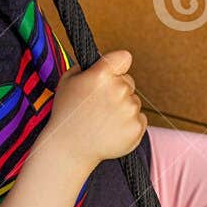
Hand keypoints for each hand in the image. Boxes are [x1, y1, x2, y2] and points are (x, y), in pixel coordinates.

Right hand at [45, 49, 146, 167]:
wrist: (69, 149)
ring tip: (102, 121)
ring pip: (134, 102)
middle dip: (118, 91)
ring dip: (123, 109)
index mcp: (102, 74)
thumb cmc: (66, 114)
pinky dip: (128, 125)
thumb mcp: (68, 81)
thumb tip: (102, 62)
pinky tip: (110, 131)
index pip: (124, 58)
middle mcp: (119, 89)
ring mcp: (129, 109)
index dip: (118, 65)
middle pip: (129, 82)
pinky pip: (140, 119)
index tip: (113, 72)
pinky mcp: (136, 127)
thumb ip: (87, 67)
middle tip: (99, 106)